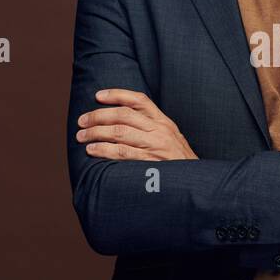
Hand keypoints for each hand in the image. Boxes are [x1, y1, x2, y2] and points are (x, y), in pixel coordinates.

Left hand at [76, 89, 197, 160]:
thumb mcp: (171, 139)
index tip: (97, 96)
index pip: (139, 100)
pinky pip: (122, 153)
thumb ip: (152, 129)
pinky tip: (92, 150)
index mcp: (164, 122)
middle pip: (123, 115)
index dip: (116, 94)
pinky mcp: (150, 163)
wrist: (197, 184)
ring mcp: (155, 146)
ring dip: (96, 133)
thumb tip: (122, 122)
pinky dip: (104, 150)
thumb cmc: (179, 164)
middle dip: (98, 116)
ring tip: (82, 137)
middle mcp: (160, 131)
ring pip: (119, 132)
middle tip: (82, 121)